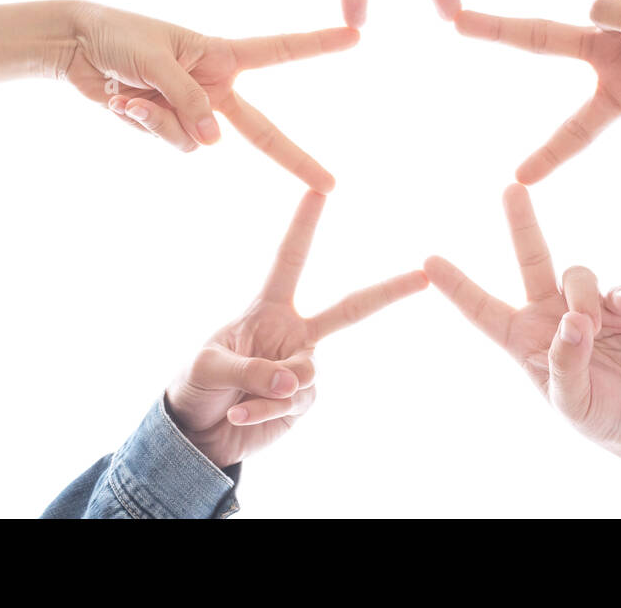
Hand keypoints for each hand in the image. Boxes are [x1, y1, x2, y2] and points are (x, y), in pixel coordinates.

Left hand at [60, 2, 357, 191]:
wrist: (74, 47)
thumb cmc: (119, 36)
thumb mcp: (158, 61)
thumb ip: (189, 101)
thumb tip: (213, 143)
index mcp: (221, 55)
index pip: (280, 51)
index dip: (318, 45)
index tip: (355, 36)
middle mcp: (215, 86)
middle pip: (263, 130)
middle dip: (296, 158)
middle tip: (331, 184)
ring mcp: (191, 110)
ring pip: (197, 141)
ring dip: (162, 121)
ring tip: (131, 93)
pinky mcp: (166, 125)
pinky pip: (169, 141)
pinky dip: (146, 125)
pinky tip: (122, 103)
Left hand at [165, 189, 426, 468]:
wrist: (199, 433)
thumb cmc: (196, 385)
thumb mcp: (209, 366)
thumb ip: (250, 368)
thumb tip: (293, 379)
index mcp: (266, 308)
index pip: (289, 259)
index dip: (303, 224)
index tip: (319, 187)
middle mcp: (293, 332)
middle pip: (349, 309)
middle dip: (388, 291)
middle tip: (423, 276)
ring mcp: (302, 367)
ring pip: (306, 373)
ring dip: (270, 390)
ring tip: (239, 402)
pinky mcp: (302, 401)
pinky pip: (293, 401)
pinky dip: (264, 411)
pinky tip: (241, 416)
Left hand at [425, 184, 620, 459]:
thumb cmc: (602, 418)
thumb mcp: (573, 403)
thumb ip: (566, 363)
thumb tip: (572, 321)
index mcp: (524, 340)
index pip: (483, 310)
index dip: (457, 286)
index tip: (427, 262)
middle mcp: (551, 315)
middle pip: (532, 259)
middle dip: (521, 223)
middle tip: (512, 187)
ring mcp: (588, 306)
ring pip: (576, 273)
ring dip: (583, 296)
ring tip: (593, 325)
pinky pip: (618, 287)